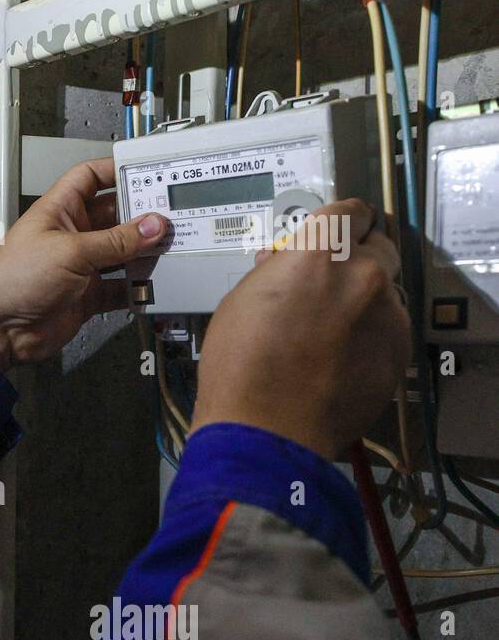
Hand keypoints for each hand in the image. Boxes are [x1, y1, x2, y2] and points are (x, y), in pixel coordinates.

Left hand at [0, 158, 168, 370]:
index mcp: (59, 210)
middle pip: (115, 216)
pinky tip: (152, 284)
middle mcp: (72, 235)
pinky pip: (120, 287)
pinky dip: (136, 287)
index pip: (90, 177)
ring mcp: (81, 266)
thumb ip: (115, 240)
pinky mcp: (88, 296)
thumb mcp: (70, 251)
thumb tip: (152, 225)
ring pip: (122, 253)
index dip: (116, 170)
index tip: (148, 170)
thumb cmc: (14, 280)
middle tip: (172, 215)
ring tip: (171, 249)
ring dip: (143, 253)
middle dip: (142, 216)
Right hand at [190, 198, 409, 459]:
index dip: (342, 220)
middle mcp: (362, 274)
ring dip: (365, 298)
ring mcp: (386, 314)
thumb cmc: (240, 367)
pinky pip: (390, 328)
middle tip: (333, 279)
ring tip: (333, 327)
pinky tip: (341, 356)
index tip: (339, 228)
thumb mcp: (240, 302)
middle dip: (357, 257)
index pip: (349, 211)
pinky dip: (372, 334)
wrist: (264, 428)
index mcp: (318, 252)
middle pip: (379, 245)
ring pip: (386, 290)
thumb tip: (283, 264)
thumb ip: (275, 273)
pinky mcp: (398, 351)